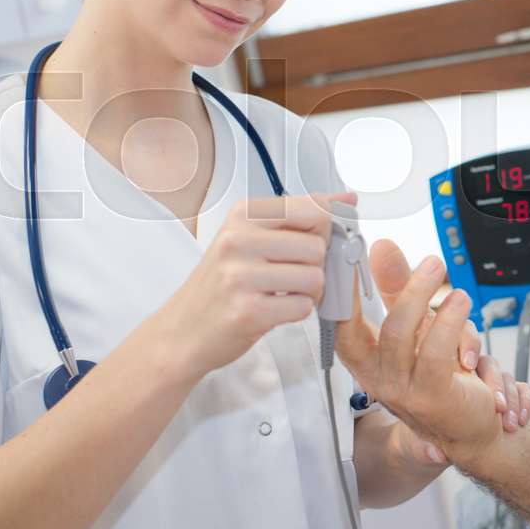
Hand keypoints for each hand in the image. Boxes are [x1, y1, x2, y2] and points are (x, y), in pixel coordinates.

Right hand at [149, 191, 355, 381]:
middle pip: (317, 246)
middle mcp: (239, 240)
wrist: (183, 330)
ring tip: (282, 293)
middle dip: (313, 266)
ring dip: (308, 292)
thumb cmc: (222, 283)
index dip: (323, 230)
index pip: (312, 208)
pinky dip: (296, 312)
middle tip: (289, 275)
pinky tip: (274, 310)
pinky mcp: (249, 311)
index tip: (310, 241)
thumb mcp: (251, 237)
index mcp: (243, 214)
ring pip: (315, 277)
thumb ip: (301, 215)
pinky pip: (303, 306)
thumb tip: (346, 198)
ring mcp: (241, 276)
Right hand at [337, 240, 529, 465]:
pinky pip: (434, 353)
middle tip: (431, 261)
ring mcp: (402, 391)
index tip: (346, 255)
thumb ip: (398, 289)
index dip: (341, 292)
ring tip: (449, 278)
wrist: (474, 431)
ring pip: (401, 333)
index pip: (341, 325)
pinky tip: (460, 305)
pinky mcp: (431, 397)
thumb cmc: (443, 379)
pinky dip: (449, 323)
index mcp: (369, 362)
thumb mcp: (418, 328)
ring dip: (425, 297)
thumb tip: (381, 247)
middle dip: (401, 285)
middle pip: (377, 324)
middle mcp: (379, 378)